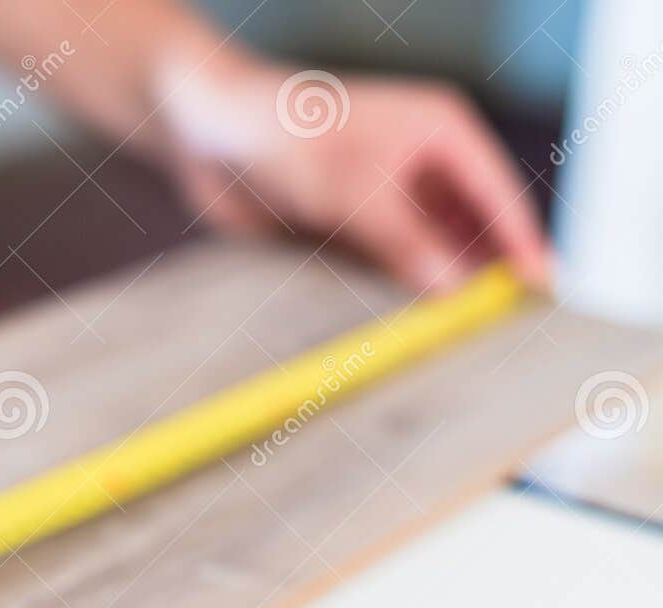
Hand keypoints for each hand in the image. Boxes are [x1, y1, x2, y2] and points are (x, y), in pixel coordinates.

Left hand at [161, 64, 552, 292]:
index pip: (498, 193)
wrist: (207, 135)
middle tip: (502, 325)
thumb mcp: (354, 192)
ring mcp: (384, 196)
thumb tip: (453, 289)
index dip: (521, 242)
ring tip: (457, 335)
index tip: (542, 288)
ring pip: (428, 250)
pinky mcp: (347, 225)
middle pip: (469, 225)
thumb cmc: (284, 135)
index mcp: (440, 132)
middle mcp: (419, 164)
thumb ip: (405, 242)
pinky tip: (404, 326)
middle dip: (483, 270)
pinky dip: (395, 291)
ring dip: (437, 286)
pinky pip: (384, 264)